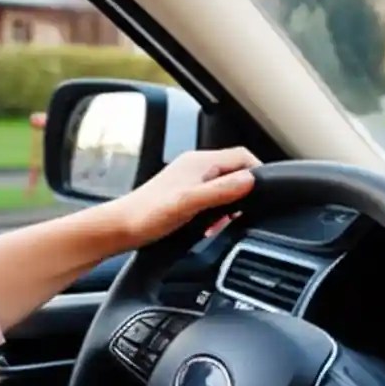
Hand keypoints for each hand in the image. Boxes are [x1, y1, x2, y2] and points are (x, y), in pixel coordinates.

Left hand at [103, 146, 260, 248]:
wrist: (119, 229)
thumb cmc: (147, 215)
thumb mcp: (190, 203)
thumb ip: (221, 191)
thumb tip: (251, 181)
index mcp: (200, 162)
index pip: (244, 156)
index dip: (259, 173)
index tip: (265, 194)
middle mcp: (196, 166)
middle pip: (236, 171)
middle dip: (245, 193)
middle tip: (242, 214)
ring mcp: (190, 180)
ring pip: (225, 187)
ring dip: (230, 205)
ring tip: (222, 223)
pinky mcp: (184, 195)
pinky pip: (212, 199)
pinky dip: (218, 213)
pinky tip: (209, 227)